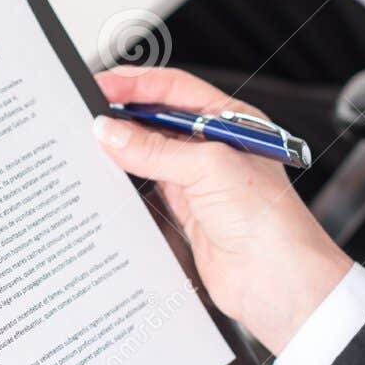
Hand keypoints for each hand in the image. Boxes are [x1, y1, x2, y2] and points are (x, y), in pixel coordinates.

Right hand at [94, 68, 353, 352]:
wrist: (277, 279)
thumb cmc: (267, 219)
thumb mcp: (208, 167)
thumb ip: (154, 149)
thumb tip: (110, 132)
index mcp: (231, 121)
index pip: (174, 89)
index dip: (135, 84)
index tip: (100, 86)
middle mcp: (215, 147)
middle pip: (158, 121)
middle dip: (123, 117)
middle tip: (88, 119)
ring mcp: (200, 181)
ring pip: (149, 156)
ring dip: (122, 152)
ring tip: (91, 147)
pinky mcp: (186, 213)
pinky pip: (148, 189)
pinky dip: (126, 184)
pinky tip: (107, 180)